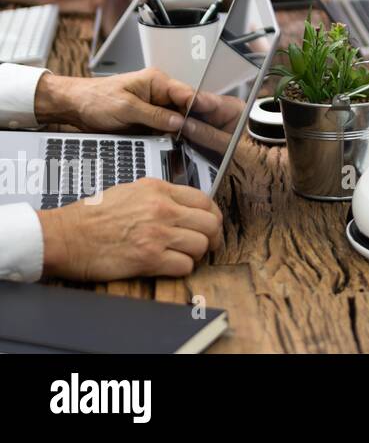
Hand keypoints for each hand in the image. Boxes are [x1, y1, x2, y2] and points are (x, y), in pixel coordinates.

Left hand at [34, 69, 190, 133]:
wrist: (73, 106)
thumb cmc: (94, 98)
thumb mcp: (125, 108)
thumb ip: (154, 115)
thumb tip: (178, 121)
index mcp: (156, 81)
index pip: (186, 93)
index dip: (198, 106)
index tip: (207, 120)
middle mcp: (158, 93)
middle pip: (184, 108)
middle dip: (189, 122)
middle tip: (198, 137)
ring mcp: (153, 107)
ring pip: (175, 120)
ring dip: (178, 132)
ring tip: (187, 144)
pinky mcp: (147, 119)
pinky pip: (163, 128)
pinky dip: (167, 137)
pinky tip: (172, 145)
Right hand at [36, 179, 222, 280]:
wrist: (64, 236)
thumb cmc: (91, 216)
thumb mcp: (130, 190)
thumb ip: (159, 195)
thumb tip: (183, 205)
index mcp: (158, 190)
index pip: (205, 200)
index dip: (212, 215)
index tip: (210, 224)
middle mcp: (162, 209)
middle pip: (210, 223)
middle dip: (211, 236)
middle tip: (205, 244)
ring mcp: (157, 234)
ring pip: (201, 245)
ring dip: (196, 254)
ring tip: (184, 255)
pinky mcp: (148, 259)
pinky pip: (184, 266)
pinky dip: (181, 268)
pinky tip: (170, 266)